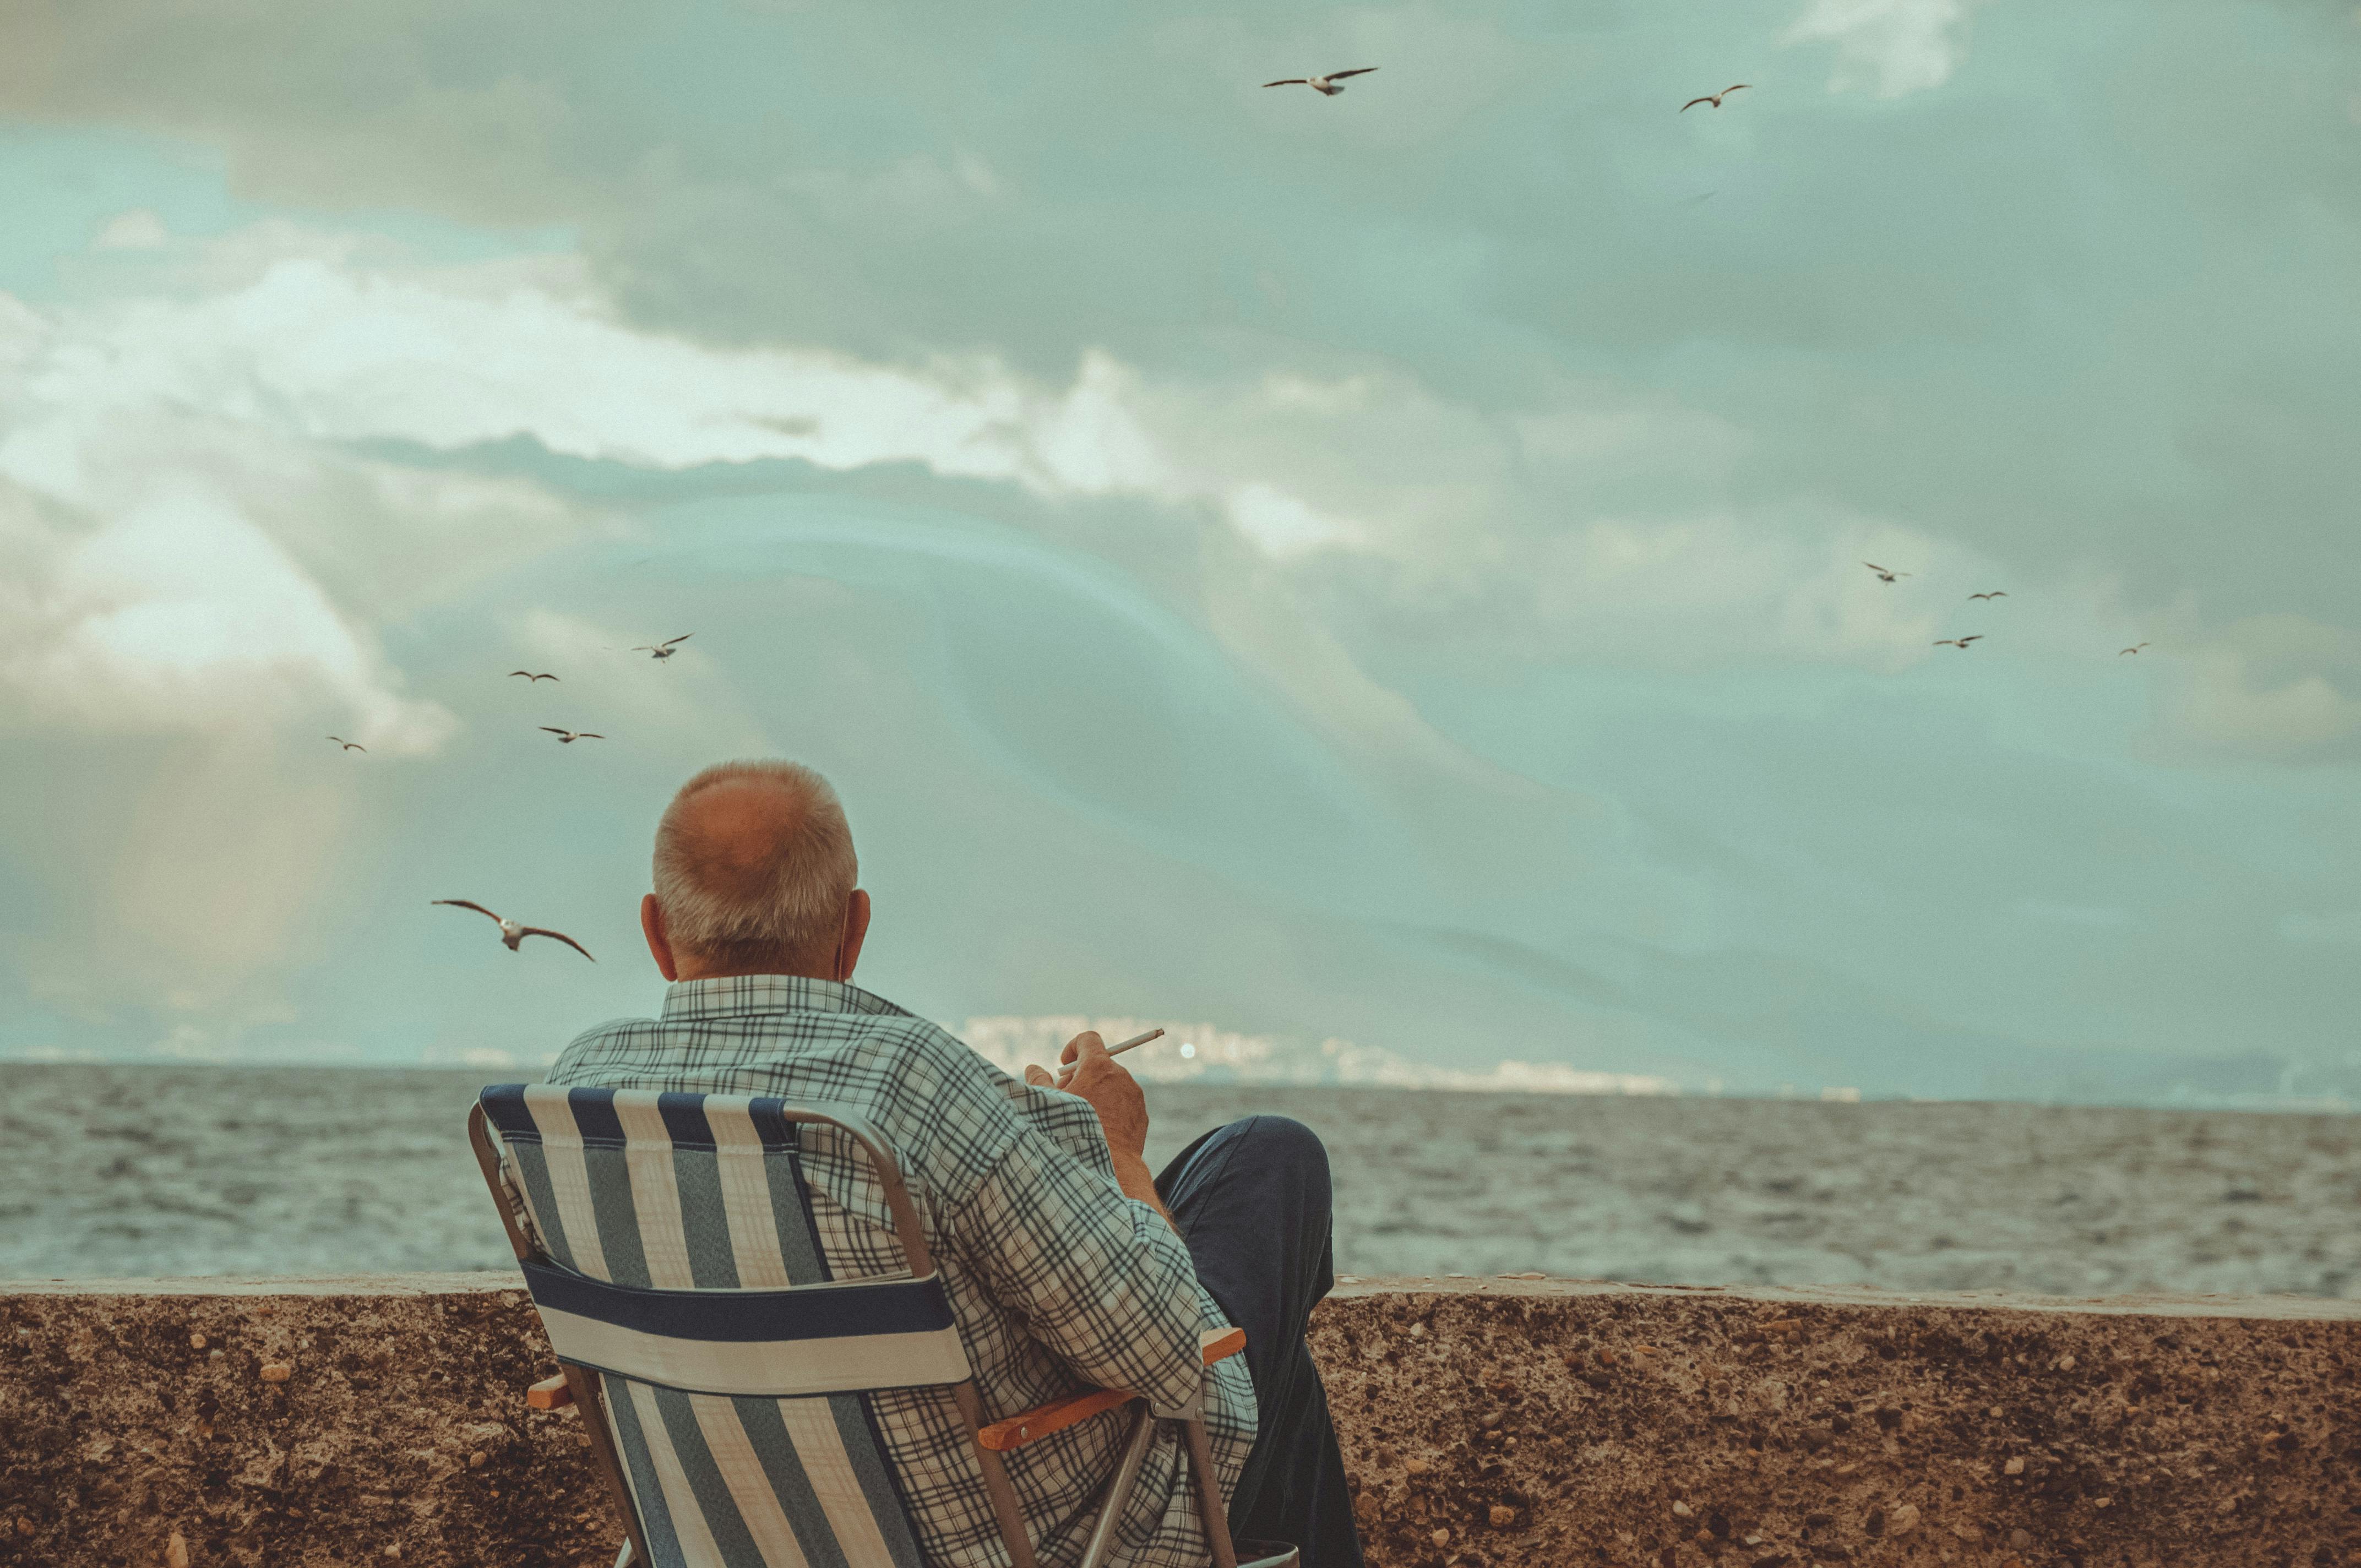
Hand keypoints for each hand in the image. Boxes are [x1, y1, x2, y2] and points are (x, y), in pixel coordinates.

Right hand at [1024, 1030, 1149, 1160]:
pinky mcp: (1141, 1113)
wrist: (1106, 1166)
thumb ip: (1038, 1080)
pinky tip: (1098, 1129)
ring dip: (1096, 1093)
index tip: (1063, 1065)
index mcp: (1097, 1066)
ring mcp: (1133, 1094)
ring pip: (1112, 1085)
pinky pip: (1123, 1103)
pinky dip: (1110, 1109)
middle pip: (1099, 1064)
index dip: (1073, 1047)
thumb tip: (1033, 1068)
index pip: (1088, 1039)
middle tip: (1065, 1098)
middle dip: (1081, 1076)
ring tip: (1081, 1117)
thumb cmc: (1073, 1132)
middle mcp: (1120, 1075)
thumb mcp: (1048, 1104)